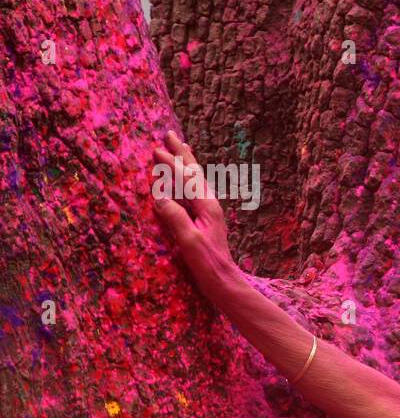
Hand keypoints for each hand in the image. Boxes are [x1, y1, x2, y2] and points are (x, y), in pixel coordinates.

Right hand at [150, 131, 237, 297]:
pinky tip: (186, 183)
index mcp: (207, 207)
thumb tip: (159, 195)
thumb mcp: (190, 241)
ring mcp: (209, 214)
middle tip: (171, 135)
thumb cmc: (208, 264)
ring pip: (196, 181)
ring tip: (183, 150)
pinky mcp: (206, 222)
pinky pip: (194, 193)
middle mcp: (211, 206)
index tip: (155, 149)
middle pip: (194, 173)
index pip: (186, 178)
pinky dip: (187, 181)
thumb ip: (176, 218)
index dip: (171, 163)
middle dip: (182, 154)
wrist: (225, 282)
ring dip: (187, 165)